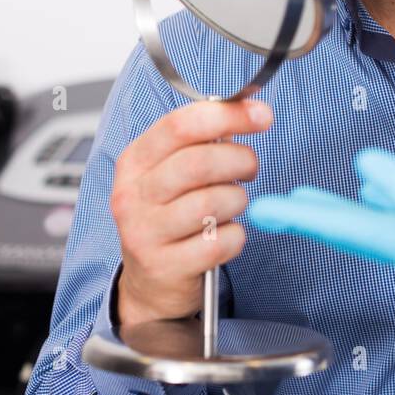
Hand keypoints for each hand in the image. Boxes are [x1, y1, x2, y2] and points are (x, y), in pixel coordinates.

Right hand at [109, 98, 272, 326]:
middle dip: (240, 160)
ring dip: (238, 200)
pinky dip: (235, 237)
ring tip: (232, 205)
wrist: (150, 282)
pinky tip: (224, 235)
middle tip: (250, 168)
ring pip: (212, 203)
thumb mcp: (172, 174)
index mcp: (135, 162)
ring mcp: (145, 234)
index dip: (228, 115)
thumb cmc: (170, 217)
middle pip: (199, 163)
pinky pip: (220, 242)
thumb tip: (250, 112)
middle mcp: (133, 196)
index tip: (261, 115)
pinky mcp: (165, 267)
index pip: (180, 125)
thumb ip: (203, 142)